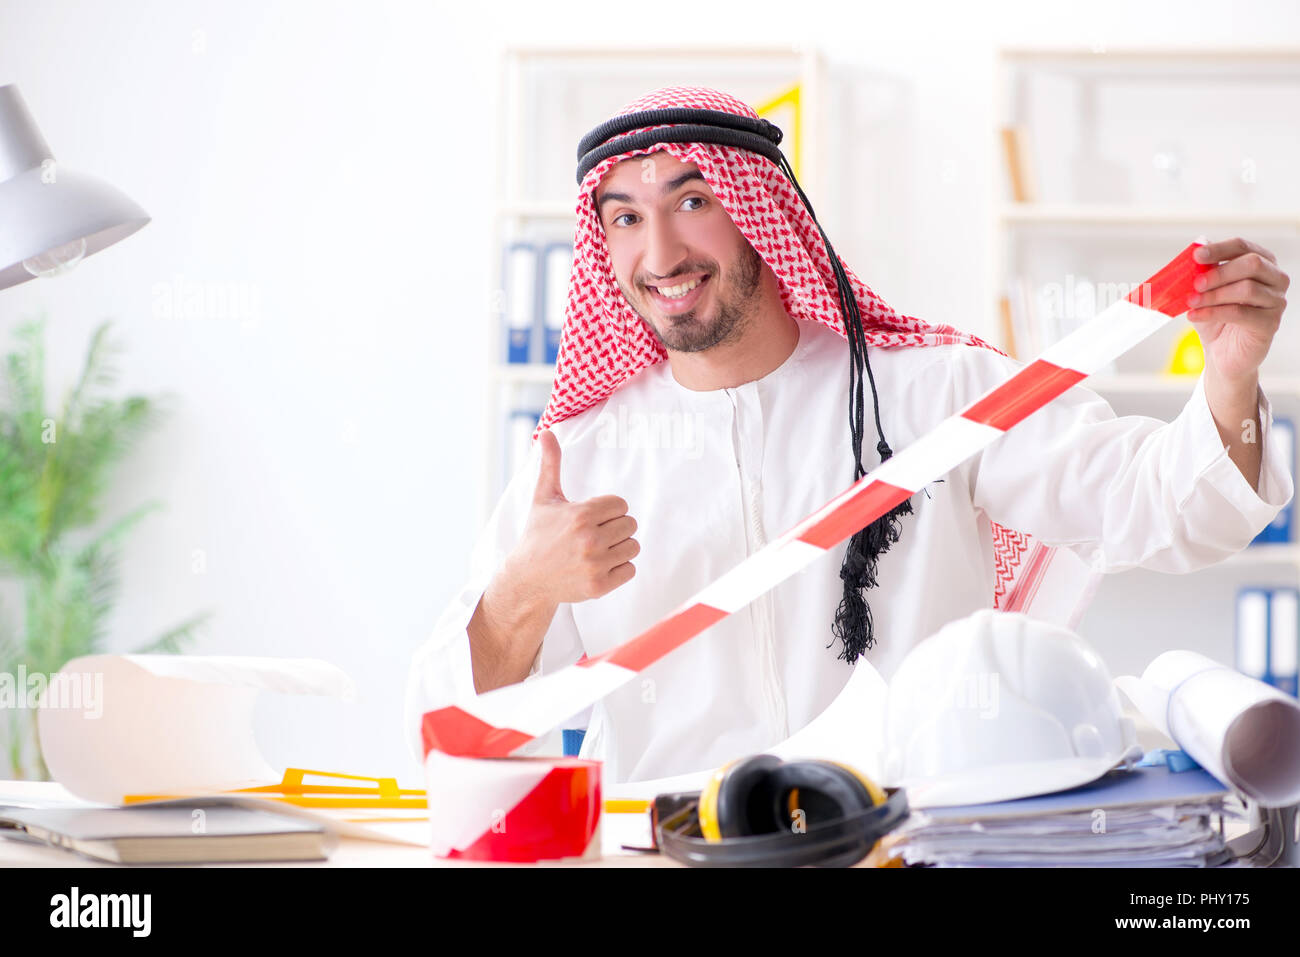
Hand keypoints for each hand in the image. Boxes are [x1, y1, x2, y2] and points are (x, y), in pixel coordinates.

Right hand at [507, 429, 638, 604]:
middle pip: (630, 525)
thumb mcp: (543, 498)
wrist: (528, 579)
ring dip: (619, 548)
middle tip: (593, 536)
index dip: (608, 511)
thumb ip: (550, 464)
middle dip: (615, 529)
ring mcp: (595, 565)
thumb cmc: (538, 534)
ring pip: (633, 547)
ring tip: (596, 551)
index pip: (622, 505)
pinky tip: (598, 567)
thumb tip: (546, 431)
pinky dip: (619, 569)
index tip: (590, 519)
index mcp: (581, 515)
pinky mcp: (599, 586)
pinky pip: (630, 569)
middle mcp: (589, 540)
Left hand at [1189, 237, 1289, 384]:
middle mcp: (1275, 279)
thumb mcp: (1205, 291)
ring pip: (1247, 289)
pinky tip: (1194, 316)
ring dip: (1214, 295)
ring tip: (1191, 303)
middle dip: (1219, 273)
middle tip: (1195, 284)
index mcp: (1261, 263)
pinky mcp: (1270, 323)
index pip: (1243, 247)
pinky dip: (1213, 313)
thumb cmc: (1215, 318)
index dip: (1220, 249)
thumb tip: (1198, 245)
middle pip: (1252, 264)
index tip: (1197, 255)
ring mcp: (1276, 301)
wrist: (1221, 353)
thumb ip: (1204, 270)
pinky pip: (1241, 313)